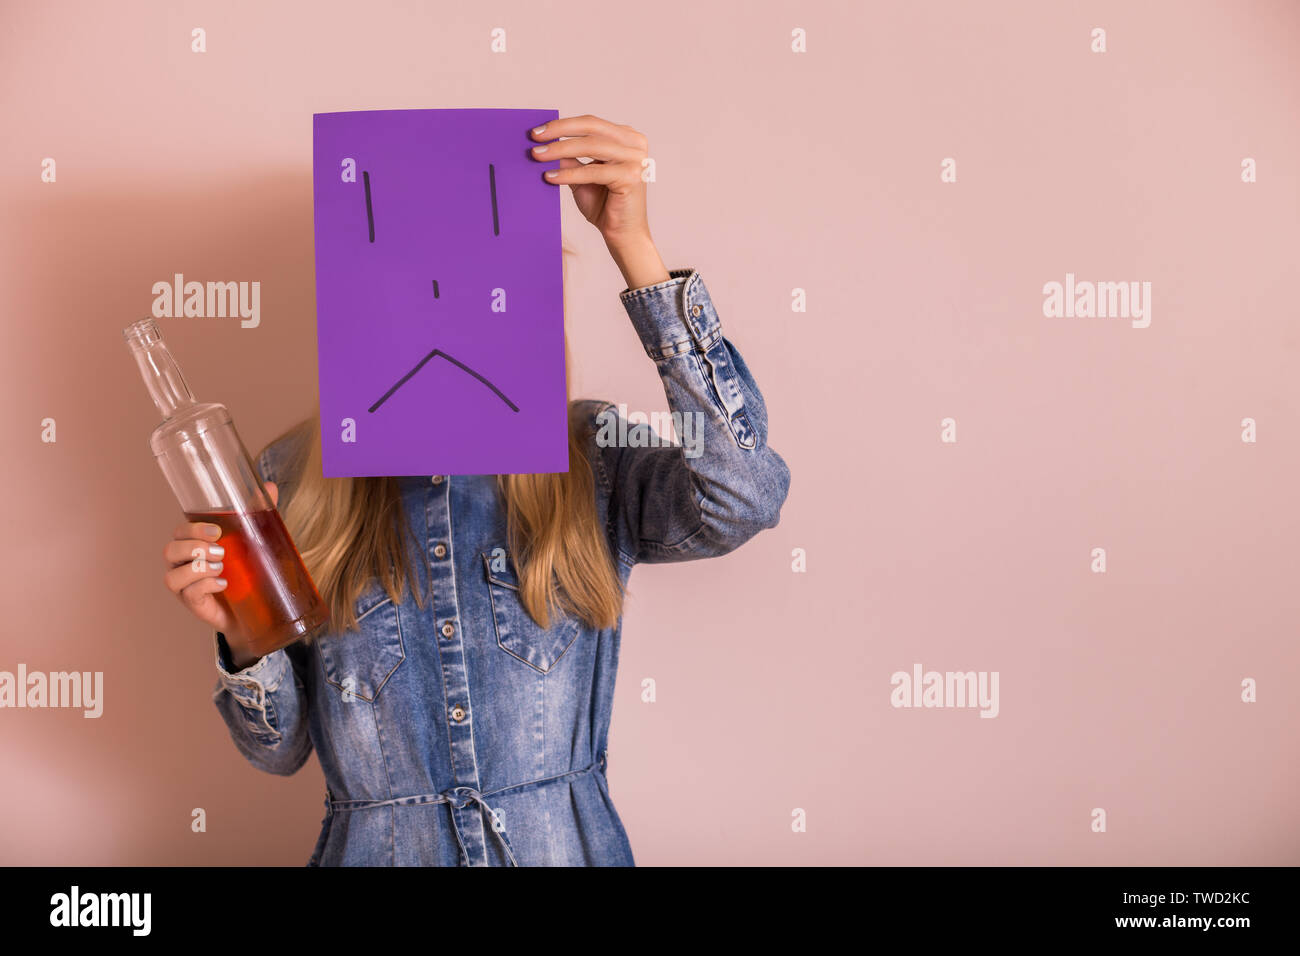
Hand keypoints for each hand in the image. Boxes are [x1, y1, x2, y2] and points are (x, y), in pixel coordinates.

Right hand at [162, 482, 277, 664]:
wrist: (256, 606)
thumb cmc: (248, 568)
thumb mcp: (255, 539)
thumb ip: (258, 513)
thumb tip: (269, 486)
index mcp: (193, 544)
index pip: (180, 531)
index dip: (192, 529)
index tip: (216, 531)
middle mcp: (183, 564)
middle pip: (171, 550)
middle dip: (194, 547)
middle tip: (222, 550)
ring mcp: (185, 586)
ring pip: (172, 575)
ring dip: (197, 569)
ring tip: (222, 568)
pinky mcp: (193, 604)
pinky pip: (188, 594)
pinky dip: (205, 586)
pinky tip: (223, 584)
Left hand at [529, 114, 669, 289]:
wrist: (623, 235)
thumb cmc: (605, 206)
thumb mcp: (582, 177)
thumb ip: (569, 158)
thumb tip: (544, 143)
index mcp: (627, 138)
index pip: (591, 123)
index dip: (562, 124)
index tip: (537, 131)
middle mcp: (635, 144)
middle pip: (591, 128)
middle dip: (559, 131)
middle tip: (534, 138)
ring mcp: (636, 159)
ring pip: (591, 146)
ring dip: (560, 150)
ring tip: (537, 156)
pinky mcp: (632, 177)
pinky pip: (593, 171)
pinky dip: (569, 174)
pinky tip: (549, 177)